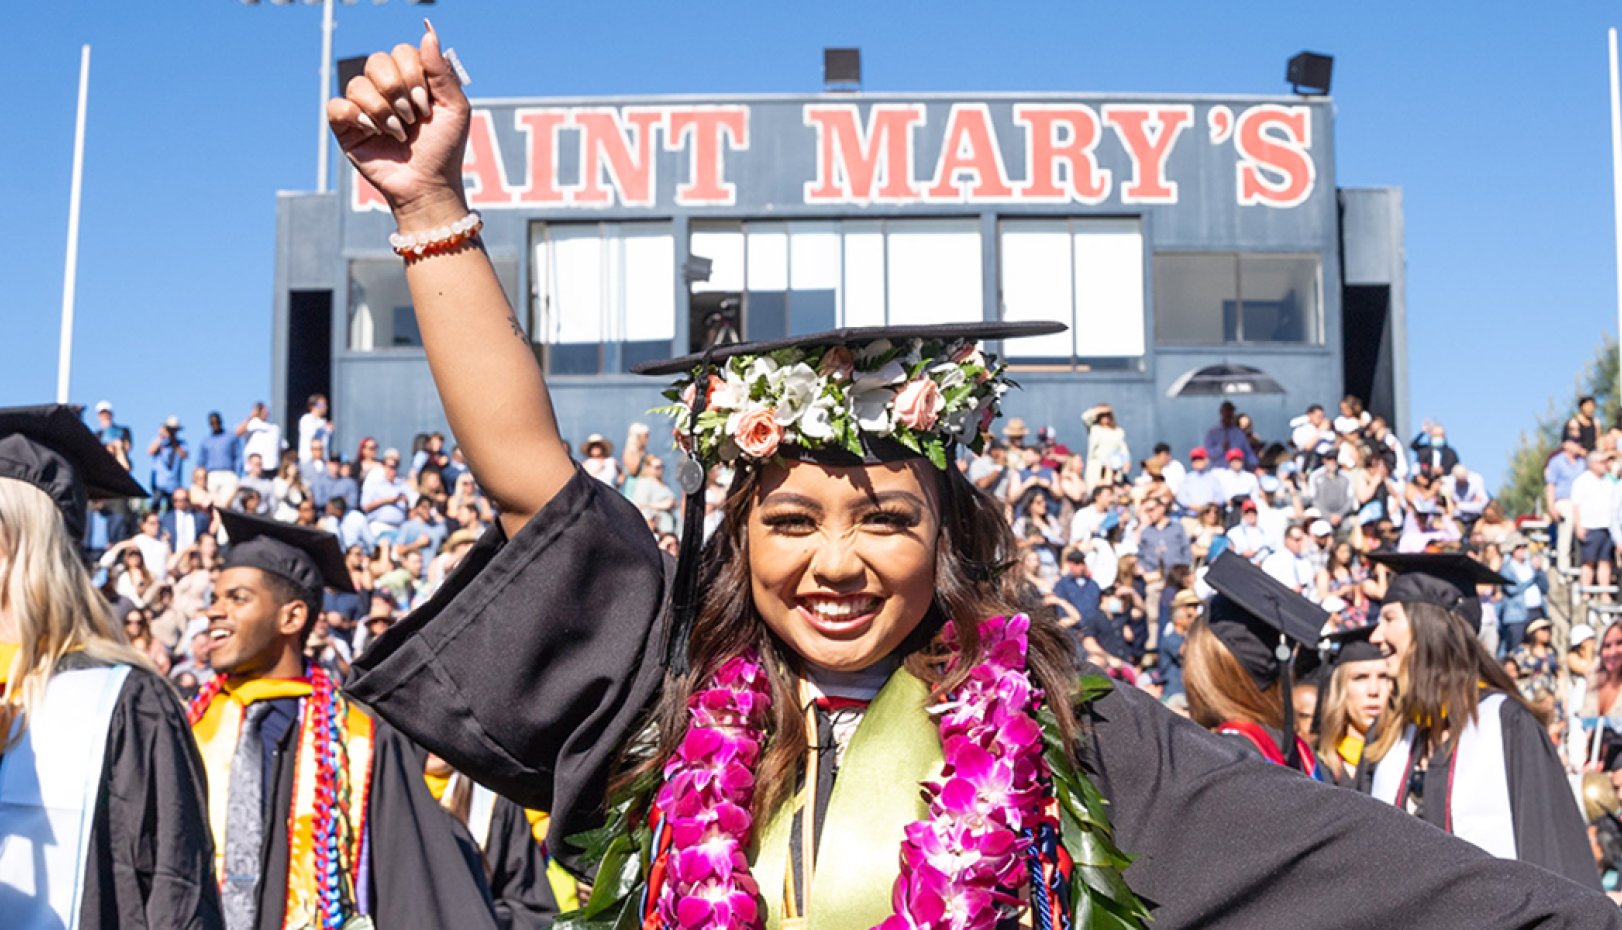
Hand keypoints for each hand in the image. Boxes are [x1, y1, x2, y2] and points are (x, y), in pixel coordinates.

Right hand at [326, 23, 469, 229]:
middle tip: (411, 118)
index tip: (426, 106)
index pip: (401, 52)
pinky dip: (355, 117)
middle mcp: (385, 88)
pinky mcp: (346, 125)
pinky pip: (336, 105)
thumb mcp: (455, 108)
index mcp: (411, 79)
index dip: (413, 76)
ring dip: (382, 111)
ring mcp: (364, 106)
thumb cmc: (444, 149)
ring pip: (358, 84)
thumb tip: (428, 31)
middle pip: (376, 61)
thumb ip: (442, 70)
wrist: (427, 185)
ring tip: (397, 133)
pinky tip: (372, 132)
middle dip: (397, 92)